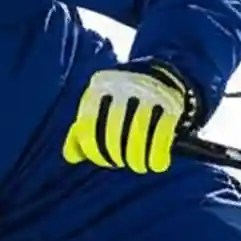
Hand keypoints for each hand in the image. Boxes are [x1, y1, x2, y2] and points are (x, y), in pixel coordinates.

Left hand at [62, 60, 197, 173]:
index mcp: (98, 87)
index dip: (94, 151)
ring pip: (137, 136)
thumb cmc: (121, 99)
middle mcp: (122, 86)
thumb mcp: (98, 107)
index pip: (88, 127)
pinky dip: (157, 155)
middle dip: (117, 156)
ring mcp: (148, 93)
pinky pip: (161, 134)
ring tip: (139, 166)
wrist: (159, 75)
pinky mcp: (170, 102)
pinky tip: (156, 164)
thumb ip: (81, 131)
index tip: (104, 161)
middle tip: (123, 163)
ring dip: (137, 159)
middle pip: (113, 133)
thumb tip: (70, 156)